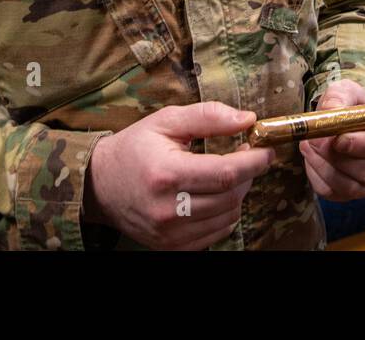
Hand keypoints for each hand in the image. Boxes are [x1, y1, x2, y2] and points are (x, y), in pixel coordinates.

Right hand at [83, 101, 274, 249]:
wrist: (98, 185)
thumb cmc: (134, 148)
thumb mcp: (166, 121)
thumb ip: (208, 116)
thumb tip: (247, 119)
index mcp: (167, 175)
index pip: (226, 174)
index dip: (254, 162)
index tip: (266, 150)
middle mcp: (168, 210)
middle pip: (230, 196)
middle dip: (247, 175)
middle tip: (245, 156)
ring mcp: (169, 233)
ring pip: (227, 216)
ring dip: (237, 193)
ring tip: (227, 174)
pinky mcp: (171, 246)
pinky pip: (216, 233)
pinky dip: (225, 213)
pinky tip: (216, 195)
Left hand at [299, 79, 364, 201]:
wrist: (344, 123)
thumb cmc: (352, 105)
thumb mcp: (346, 91)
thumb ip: (339, 98)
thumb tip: (331, 113)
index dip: (362, 145)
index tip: (338, 139)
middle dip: (338, 158)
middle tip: (314, 141)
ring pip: (350, 186)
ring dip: (324, 166)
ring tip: (309, 145)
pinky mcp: (357, 194)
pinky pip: (335, 193)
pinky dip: (318, 176)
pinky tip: (312, 157)